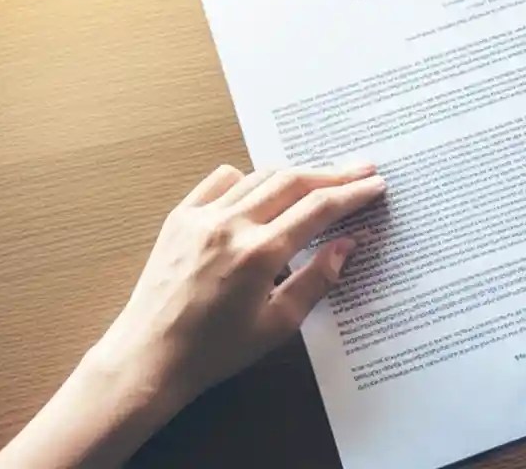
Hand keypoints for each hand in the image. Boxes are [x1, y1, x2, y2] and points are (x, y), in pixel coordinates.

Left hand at [89, 162, 385, 408]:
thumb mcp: (278, 324)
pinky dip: (250, 178)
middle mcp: (231, 225)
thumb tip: (348, 244)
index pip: (318, 209)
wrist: (150, 357)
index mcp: (259, 254)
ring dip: (296, 172)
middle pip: (294, 181)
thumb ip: (317, 280)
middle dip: (333, 173)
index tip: (375, 184)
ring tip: (323, 175)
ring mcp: (202, 216)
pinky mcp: (180, 217)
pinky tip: (264, 188)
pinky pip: (222, 181)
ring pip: (260, 176)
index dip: (352, 193)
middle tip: (362, 168)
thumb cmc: (216, 350)